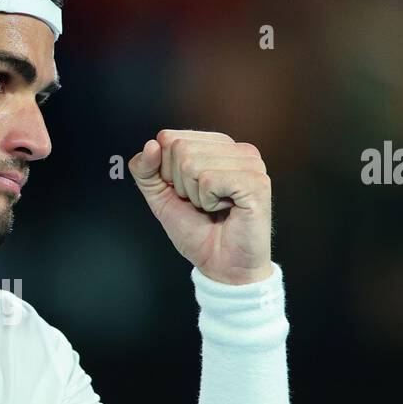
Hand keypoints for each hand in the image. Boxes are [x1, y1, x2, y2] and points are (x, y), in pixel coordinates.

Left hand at [128, 130, 273, 284]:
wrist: (221, 266)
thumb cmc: (198, 232)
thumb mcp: (161, 198)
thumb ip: (146, 171)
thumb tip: (150, 145)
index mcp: (217, 146)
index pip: (168, 138)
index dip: (166, 172)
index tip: (186, 193)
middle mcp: (237, 149)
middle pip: (179, 148)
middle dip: (180, 184)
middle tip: (202, 204)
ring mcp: (250, 163)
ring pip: (192, 163)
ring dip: (195, 195)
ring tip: (214, 208)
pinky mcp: (256, 181)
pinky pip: (208, 180)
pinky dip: (208, 202)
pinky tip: (225, 210)